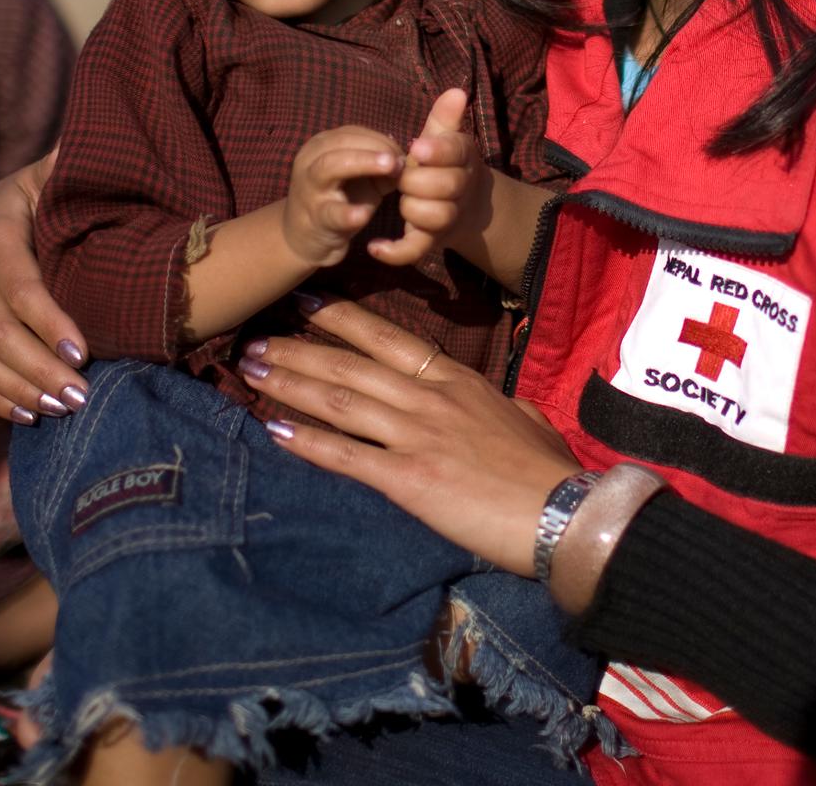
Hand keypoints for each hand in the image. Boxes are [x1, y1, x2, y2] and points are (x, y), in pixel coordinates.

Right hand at [0, 149, 91, 422]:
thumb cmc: (25, 198)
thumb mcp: (44, 176)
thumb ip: (68, 166)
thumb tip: (96, 141)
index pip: (21, 288)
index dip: (49, 322)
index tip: (84, 351)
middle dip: (40, 368)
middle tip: (82, 395)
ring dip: (19, 389)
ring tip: (63, 409)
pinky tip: (26, 416)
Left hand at [244, 297, 579, 576]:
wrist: (566, 512)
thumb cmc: (551, 471)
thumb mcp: (527, 420)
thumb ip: (501, 406)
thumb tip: (500, 403)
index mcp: (458, 381)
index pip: (390, 338)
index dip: (342, 318)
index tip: (306, 302)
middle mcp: (431, 398)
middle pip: (351, 362)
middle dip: (298, 348)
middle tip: (255, 339)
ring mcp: (418, 434)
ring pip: (340, 398)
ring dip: (288, 383)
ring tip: (249, 371)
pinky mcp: (410, 478)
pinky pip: (345, 454)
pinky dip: (304, 440)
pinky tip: (271, 429)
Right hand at [280, 126, 404, 268]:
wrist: (305, 239)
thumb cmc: (338, 200)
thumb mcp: (358, 178)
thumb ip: (380, 164)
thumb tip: (407, 157)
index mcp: (321, 147)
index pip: (352, 133)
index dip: (380, 139)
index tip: (403, 152)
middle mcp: (310, 162)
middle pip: (340, 143)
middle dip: (374, 146)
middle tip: (400, 157)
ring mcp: (310, 190)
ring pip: (329, 167)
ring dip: (362, 162)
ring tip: (390, 167)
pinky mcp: (316, 220)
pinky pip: (330, 214)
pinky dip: (347, 213)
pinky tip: (363, 213)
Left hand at [371, 89, 488, 266]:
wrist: (463, 207)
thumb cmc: (443, 165)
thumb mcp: (444, 140)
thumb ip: (444, 119)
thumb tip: (456, 91)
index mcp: (464, 157)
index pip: (457, 151)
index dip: (438, 151)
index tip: (417, 149)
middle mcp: (461, 188)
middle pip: (446, 186)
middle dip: (418, 181)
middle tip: (403, 176)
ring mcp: (448, 217)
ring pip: (435, 217)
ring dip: (412, 209)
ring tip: (399, 202)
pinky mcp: (432, 241)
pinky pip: (417, 250)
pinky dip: (396, 252)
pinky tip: (375, 246)